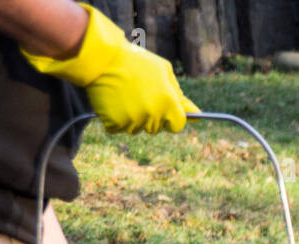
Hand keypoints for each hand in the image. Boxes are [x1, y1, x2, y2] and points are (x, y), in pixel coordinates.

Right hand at [22, 4, 197, 133]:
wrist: (102, 58)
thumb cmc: (135, 61)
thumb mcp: (163, 71)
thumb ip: (179, 95)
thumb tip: (197, 115)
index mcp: (168, 104)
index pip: (177, 125)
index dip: (170, 117)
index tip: (162, 109)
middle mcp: (153, 116)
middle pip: (156, 128)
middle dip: (151, 116)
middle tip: (137, 95)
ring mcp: (133, 121)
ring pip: (136, 129)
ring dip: (132, 118)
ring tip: (124, 96)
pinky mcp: (114, 124)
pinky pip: (118, 129)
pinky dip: (114, 119)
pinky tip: (112, 101)